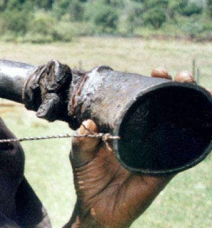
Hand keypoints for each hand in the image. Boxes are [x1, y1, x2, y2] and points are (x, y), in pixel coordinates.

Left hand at [64, 68, 191, 227]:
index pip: (142, 102)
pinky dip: (194, 140)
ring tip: (196, 89)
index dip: (152, 85)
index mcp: (126, 128)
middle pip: (165, 109)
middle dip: (175, 89)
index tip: (157, 70)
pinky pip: (182, 155)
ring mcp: (156, 153)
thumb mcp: (80, 153)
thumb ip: (82, 139)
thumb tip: (90, 124)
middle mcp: (145, 138)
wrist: (95, 209)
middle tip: (178, 75)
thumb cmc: (88, 178)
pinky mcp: (163, 171)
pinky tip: (203, 125)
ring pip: (179, 127)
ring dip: (190, 107)